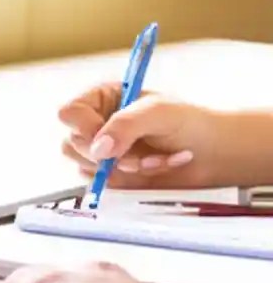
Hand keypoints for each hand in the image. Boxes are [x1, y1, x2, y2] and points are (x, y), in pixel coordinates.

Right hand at [58, 83, 226, 188]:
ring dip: (123, 168)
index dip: (83, 127)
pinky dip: (129, 180)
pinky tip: (154, 169)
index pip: (69, 113)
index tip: (107, 138)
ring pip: (86, 166)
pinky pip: (103, 183)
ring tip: (154, 159)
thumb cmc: (189, 123)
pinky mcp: (109, 176)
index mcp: (102, 99)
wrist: (212, 154)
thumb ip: (125, 125)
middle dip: (109, 155)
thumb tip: (99, 148)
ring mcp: (101, 152)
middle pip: (72, 144)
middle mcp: (96, 124)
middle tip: (138, 154)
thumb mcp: (159, 113)